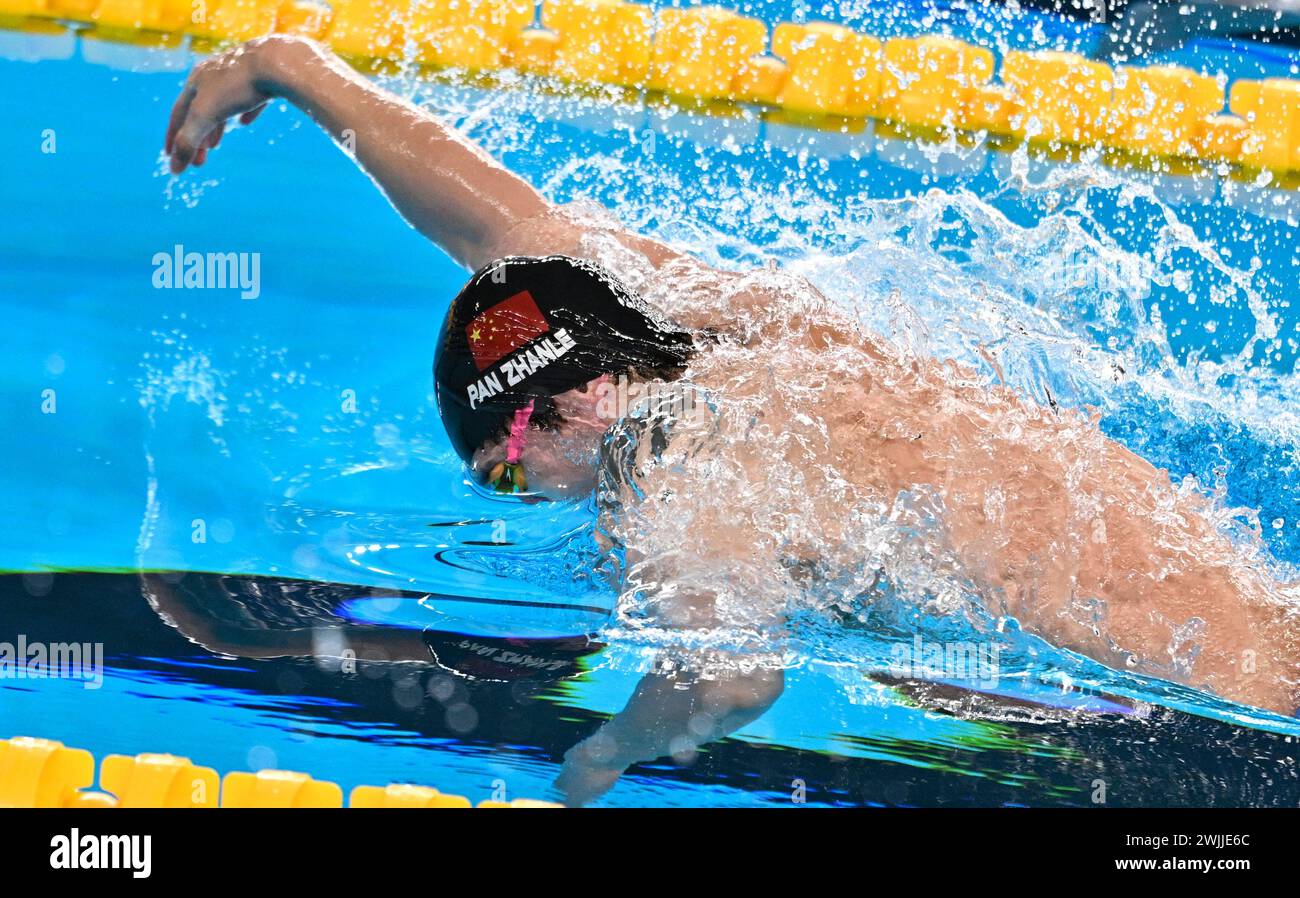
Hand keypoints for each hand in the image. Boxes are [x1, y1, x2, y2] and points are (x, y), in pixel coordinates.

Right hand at [164, 37, 303, 173]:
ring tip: (215, 146)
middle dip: (197, 139)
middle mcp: (214, 75)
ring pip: (222, 105)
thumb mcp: (206, 114)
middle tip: (199, 164)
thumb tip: (173, 170)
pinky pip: (250, 99)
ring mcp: (239, 75)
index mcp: (197, 80)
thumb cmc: (238, 86)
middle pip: (200, 111)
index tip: (171, 157)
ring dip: (215, 127)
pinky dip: (244, 113)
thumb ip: (189, 141)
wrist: (278, 62)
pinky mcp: (264, 79)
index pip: (179, 113)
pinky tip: (245, 123)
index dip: (173, 136)